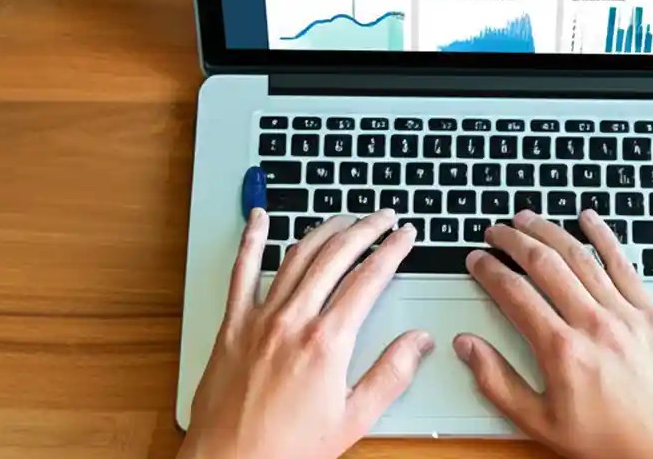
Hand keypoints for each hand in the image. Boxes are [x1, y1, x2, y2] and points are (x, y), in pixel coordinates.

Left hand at [180, 209, 430, 458]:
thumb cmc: (287, 450)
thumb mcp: (354, 418)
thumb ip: (391, 375)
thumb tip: (420, 342)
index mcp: (328, 342)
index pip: (369, 277)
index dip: (392, 249)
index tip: (405, 235)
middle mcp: (293, 321)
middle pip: (336, 255)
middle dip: (365, 228)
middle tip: (383, 216)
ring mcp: (260, 318)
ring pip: (296, 256)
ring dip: (324, 229)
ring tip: (344, 217)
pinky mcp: (233, 325)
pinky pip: (241, 271)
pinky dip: (250, 240)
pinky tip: (258, 218)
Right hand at [455, 210, 652, 458]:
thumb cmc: (612, 444)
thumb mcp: (542, 424)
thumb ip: (499, 383)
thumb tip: (467, 347)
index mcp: (562, 351)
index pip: (515, 295)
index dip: (489, 271)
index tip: (477, 260)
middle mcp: (594, 324)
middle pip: (545, 265)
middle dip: (514, 241)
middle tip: (495, 230)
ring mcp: (626, 314)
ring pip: (581, 257)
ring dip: (550, 232)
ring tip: (527, 219)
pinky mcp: (652, 313)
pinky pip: (624, 264)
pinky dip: (604, 237)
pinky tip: (589, 219)